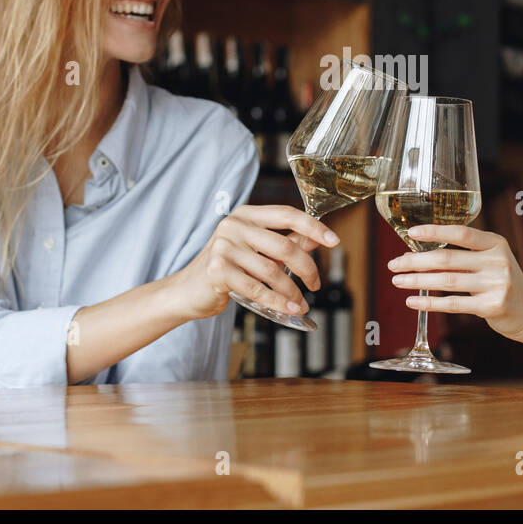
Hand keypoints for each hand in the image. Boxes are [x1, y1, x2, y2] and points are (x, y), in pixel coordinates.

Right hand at [170, 205, 338, 320]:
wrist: (188, 290)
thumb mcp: (255, 250)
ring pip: (272, 271)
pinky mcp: (218, 271)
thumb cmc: (226, 268)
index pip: (287, 214)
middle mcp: (234, 225)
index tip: (334, 240)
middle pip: (283, 246)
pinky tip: (290, 309)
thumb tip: (316, 239)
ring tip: (301, 303)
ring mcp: (224, 247)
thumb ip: (284, 242)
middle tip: (315, 284)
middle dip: (306, 268)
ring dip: (292, 291)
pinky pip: (257, 288)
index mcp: (246, 214)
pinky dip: (278, 301)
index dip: (314, 227)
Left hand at [386, 226, 522, 339]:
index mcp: (495, 243)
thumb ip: (465, 254)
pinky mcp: (491, 307)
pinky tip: (413, 301)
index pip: (461, 232)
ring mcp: (495, 284)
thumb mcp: (492, 259)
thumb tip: (419, 252)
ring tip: (398, 281)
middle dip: (415, 261)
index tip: (411, 233)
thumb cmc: (503, 282)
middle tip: (394, 264)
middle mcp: (497, 261)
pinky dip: (430, 302)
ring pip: (447, 281)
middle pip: (447, 258)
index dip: (434, 231)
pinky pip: (453, 304)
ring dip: (417, 281)